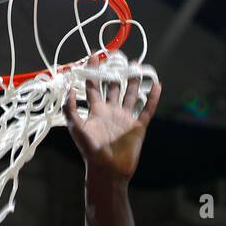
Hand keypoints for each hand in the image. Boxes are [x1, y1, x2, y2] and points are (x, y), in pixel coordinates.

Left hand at [64, 52, 160, 180]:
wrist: (108, 170)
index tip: (95, 55)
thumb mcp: (76, 128)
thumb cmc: (90, 151)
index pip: (94, 86)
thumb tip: (68, 89)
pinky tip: (157, 85)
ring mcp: (125, 119)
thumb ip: (70, 109)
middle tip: (118, 56)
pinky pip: (147, 109)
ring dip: (134, 81)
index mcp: (96, 111)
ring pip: (131, 95)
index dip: (93, 70)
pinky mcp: (138, 127)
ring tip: (137, 66)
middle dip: (115, 73)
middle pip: (114, 88)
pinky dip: (153, 98)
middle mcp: (111, 112)